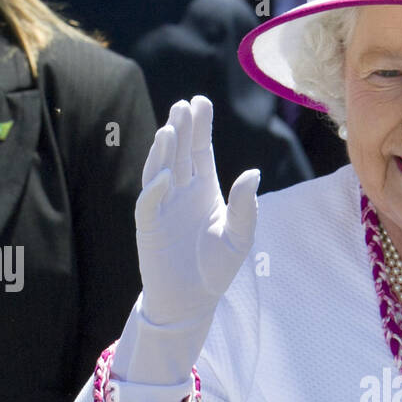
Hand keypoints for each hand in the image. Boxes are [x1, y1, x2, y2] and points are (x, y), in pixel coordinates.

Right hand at [136, 96, 258, 330]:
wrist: (192, 300)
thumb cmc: (216, 268)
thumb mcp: (239, 238)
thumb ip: (246, 207)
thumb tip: (253, 173)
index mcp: (204, 189)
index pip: (200, 150)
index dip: (200, 127)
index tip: (201, 102)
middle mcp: (181, 191)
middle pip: (179, 153)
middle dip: (181, 129)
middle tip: (183, 106)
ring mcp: (162, 206)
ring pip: (160, 171)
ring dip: (164, 151)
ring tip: (170, 130)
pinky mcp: (148, 226)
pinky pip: (149, 202)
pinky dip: (155, 188)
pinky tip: (166, 175)